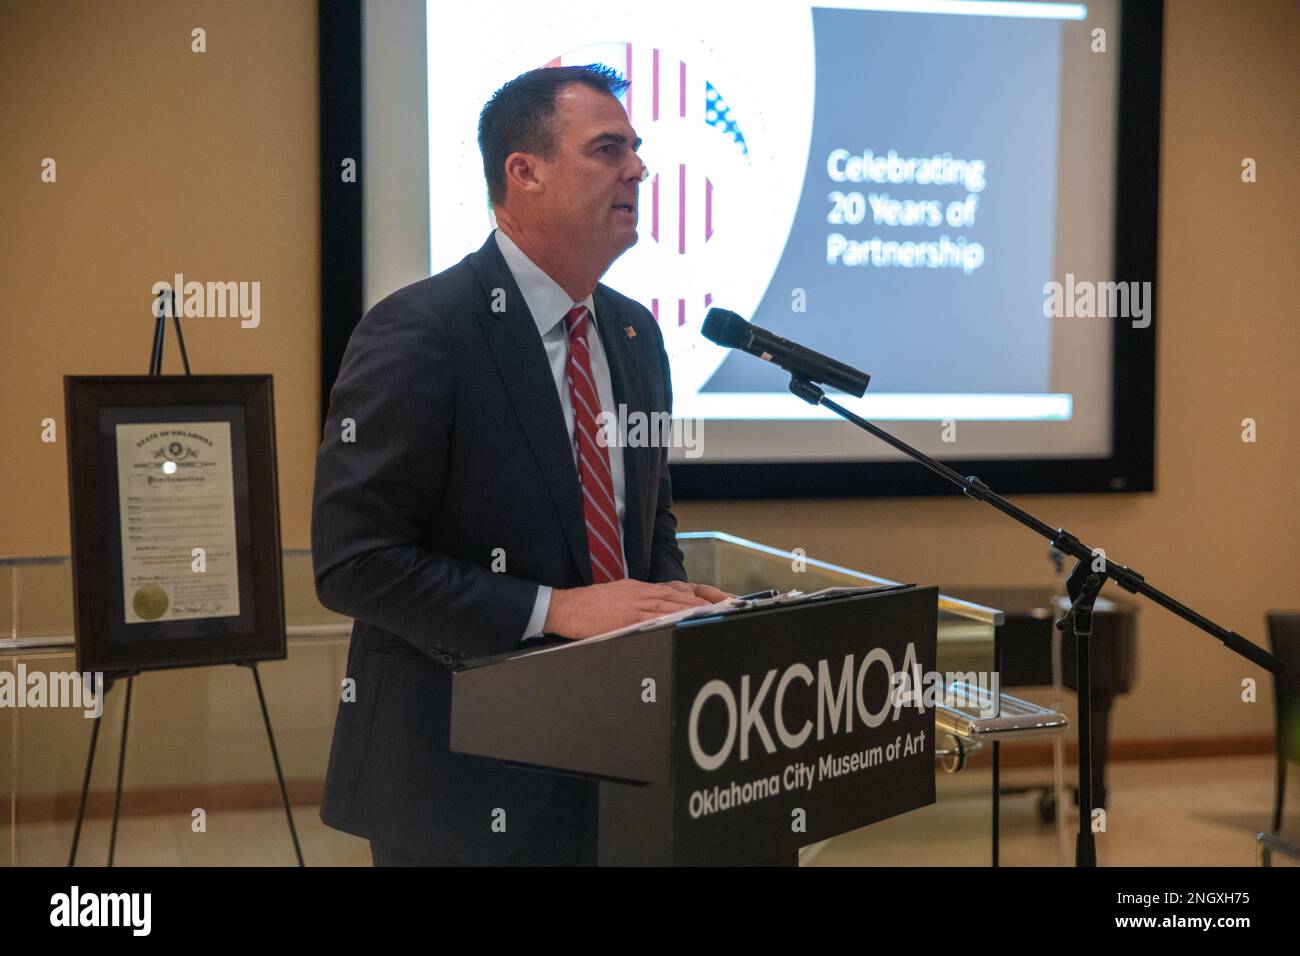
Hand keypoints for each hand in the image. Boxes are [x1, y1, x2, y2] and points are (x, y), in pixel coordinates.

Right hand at [544, 579, 732, 639]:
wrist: (564, 607)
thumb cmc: (587, 607)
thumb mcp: (616, 599)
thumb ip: (637, 604)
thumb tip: (655, 616)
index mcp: (639, 589)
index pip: (676, 590)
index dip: (699, 594)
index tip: (718, 600)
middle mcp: (641, 592)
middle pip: (680, 594)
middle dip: (706, 600)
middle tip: (729, 605)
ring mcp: (635, 602)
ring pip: (672, 603)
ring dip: (696, 607)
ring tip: (717, 612)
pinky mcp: (626, 614)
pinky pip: (655, 615)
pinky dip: (674, 616)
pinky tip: (688, 619)